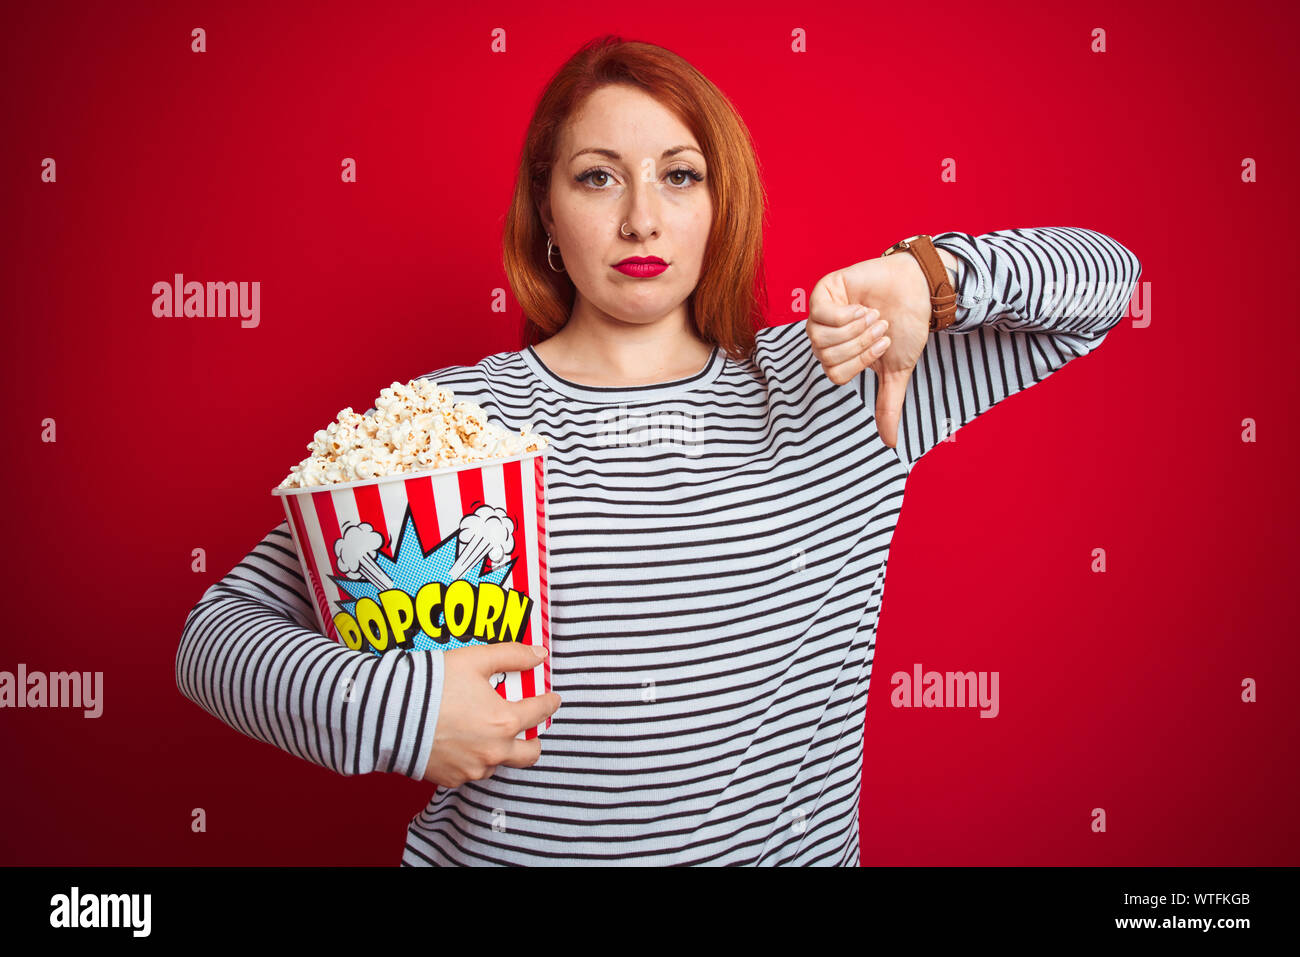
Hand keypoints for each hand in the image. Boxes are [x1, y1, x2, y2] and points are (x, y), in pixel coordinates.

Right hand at [421, 642, 560, 787]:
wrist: (390, 713)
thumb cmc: (433, 684)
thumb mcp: (475, 659)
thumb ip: (512, 655)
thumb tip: (538, 654)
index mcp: (504, 721)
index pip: (540, 712)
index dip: (549, 702)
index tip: (552, 699)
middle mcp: (494, 750)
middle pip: (530, 753)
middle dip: (533, 739)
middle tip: (528, 726)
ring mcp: (473, 768)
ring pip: (498, 763)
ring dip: (499, 749)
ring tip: (486, 730)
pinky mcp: (452, 779)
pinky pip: (471, 770)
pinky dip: (472, 757)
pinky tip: (461, 740)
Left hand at [806, 252, 934, 448]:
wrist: (916, 289)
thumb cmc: (905, 327)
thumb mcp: (896, 371)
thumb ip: (888, 405)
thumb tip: (890, 445)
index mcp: (836, 358)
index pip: (836, 375)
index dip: (862, 362)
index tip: (884, 345)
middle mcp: (824, 338)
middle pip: (827, 357)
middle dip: (861, 344)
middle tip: (881, 327)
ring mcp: (821, 314)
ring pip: (821, 338)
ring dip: (856, 328)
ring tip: (875, 316)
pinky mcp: (823, 291)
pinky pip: (821, 313)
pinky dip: (846, 314)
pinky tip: (862, 306)